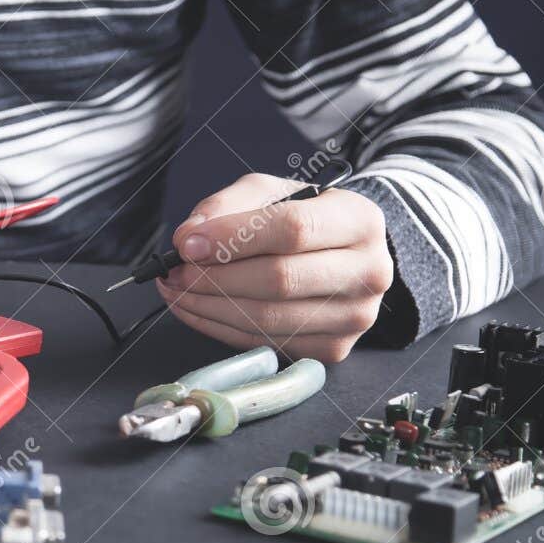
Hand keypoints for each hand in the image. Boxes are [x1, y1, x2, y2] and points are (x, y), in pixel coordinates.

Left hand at [156, 172, 392, 362]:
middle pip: (278, 279)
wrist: (343, 255)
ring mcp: (354, 316)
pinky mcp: (333, 348)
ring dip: (208, 306)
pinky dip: (218, 327)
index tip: (188, 244)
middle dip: (214, 277)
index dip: (233, 238)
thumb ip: (228, 206)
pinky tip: (197, 308)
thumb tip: (188, 239)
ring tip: (176, 289)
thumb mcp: (269, 193)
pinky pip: (263, 342)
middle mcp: (368, 271)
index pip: (293, 229)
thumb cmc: (303, 219)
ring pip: (266, 318)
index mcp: (359, 220)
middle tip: (175, 271)